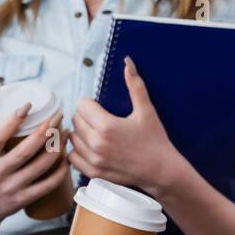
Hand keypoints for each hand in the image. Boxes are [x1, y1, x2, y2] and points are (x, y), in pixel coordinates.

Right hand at [0, 103, 70, 229]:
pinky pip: (47, 185)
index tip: (28, 105)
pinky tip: (66, 159)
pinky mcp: (22, 200)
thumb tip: (22, 112)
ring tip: (65, 133)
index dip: (13, 120)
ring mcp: (11, 188)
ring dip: (57, 148)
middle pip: (26, 151)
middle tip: (58, 117)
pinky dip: (60, 172)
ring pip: (40, 166)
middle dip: (45, 131)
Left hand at [69, 57, 185, 195]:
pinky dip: (78, 150)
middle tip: (100, 118)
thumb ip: (135, 84)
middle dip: (85, 116)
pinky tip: (90, 146)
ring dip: (80, 132)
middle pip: (75, 120)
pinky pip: (72, 157)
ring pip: (72, 138)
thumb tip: (128, 61)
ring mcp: (93, 160)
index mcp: (106, 126)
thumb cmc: (155, 140)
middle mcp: (96, 144)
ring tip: (96, 132)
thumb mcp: (146, 110)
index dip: (91, 103)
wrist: (162, 171)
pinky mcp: (93, 173)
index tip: (100, 107)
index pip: (81, 105)